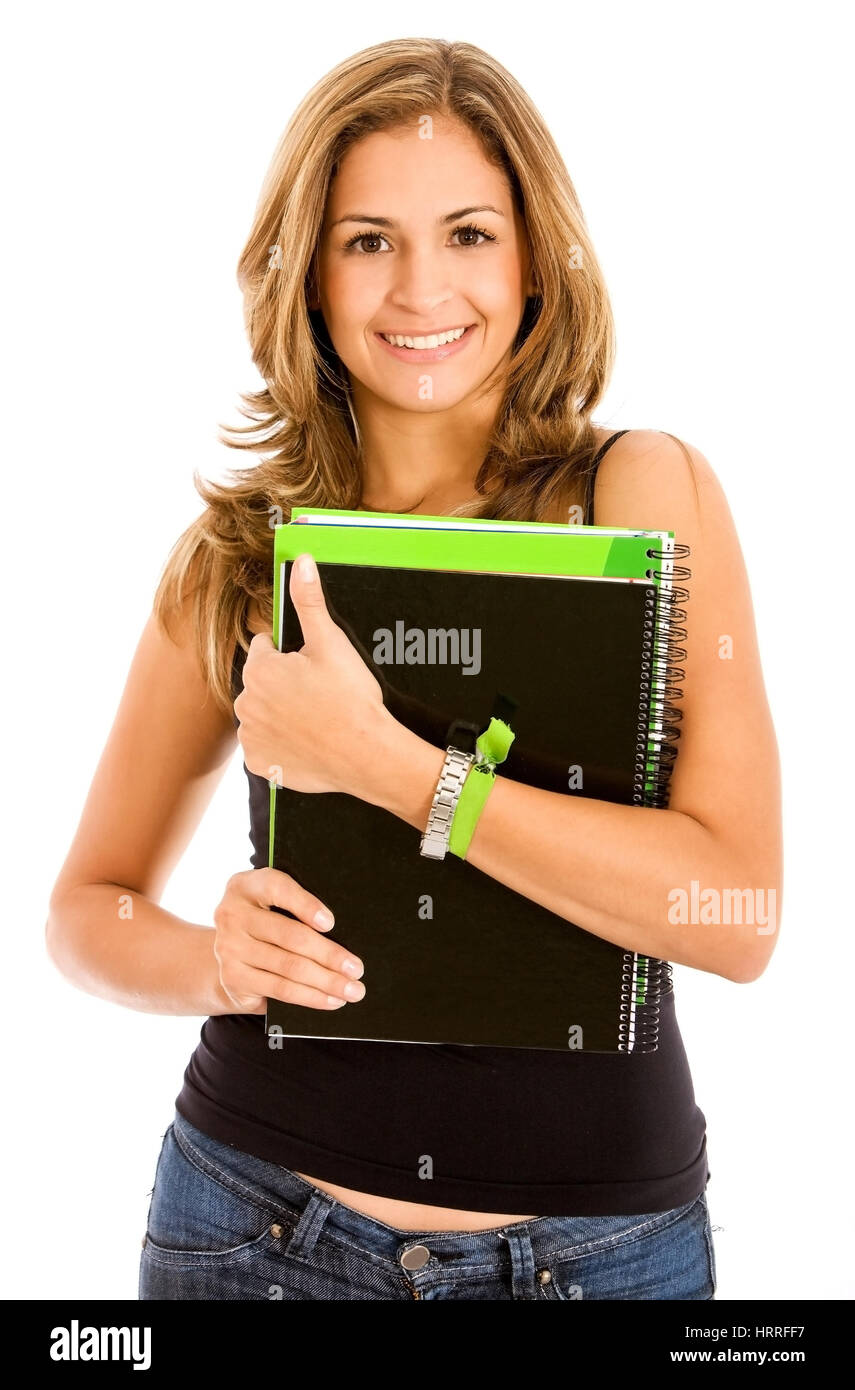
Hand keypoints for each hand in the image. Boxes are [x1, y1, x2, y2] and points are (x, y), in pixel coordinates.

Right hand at [213, 867, 365, 1013]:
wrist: (229, 952)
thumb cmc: (265, 921)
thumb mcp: (274, 904)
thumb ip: (298, 908)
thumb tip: (344, 933)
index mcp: (247, 886)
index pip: (278, 889)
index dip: (306, 905)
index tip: (330, 922)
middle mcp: (233, 915)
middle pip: (291, 936)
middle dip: (330, 955)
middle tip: (356, 969)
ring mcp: (230, 949)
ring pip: (289, 968)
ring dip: (326, 982)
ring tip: (351, 990)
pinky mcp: (234, 979)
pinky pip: (280, 990)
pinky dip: (310, 997)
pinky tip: (330, 999)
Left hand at [234, 552, 391, 795]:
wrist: (367, 754)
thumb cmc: (350, 697)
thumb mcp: (331, 642)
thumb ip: (309, 601)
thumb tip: (300, 562)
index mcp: (259, 670)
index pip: (265, 650)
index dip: (292, 656)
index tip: (315, 670)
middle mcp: (246, 704)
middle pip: (262, 684)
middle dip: (283, 686)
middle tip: (319, 695)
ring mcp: (251, 737)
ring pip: (262, 716)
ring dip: (280, 716)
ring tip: (315, 720)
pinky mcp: (261, 765)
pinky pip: (265, 749)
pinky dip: (281, 747)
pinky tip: (306, 743)